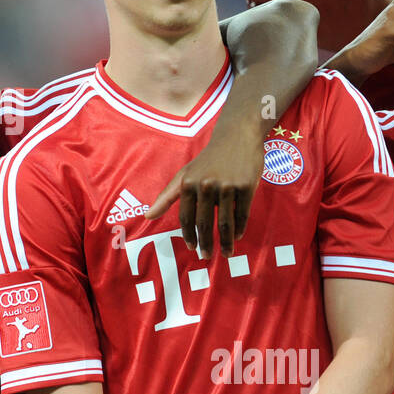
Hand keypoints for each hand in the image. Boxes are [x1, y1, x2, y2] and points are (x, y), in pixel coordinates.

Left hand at [145, 130, 262, 259]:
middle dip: (205, 243)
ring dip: (225, 242)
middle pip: (204, 223)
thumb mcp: (185, 174)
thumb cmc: (208, 160)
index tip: (191, 248)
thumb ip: (166, 196)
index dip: (188, 235)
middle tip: (206, 256)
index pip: (185, 217)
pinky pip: (242, 214)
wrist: (236, 137)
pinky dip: (240, 228)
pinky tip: (237, 236)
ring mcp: (227, 186)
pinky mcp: (246, 186)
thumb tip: (147, 216)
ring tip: (226, 253)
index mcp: (188, 183)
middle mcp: (206, 185)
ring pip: (225, 222)